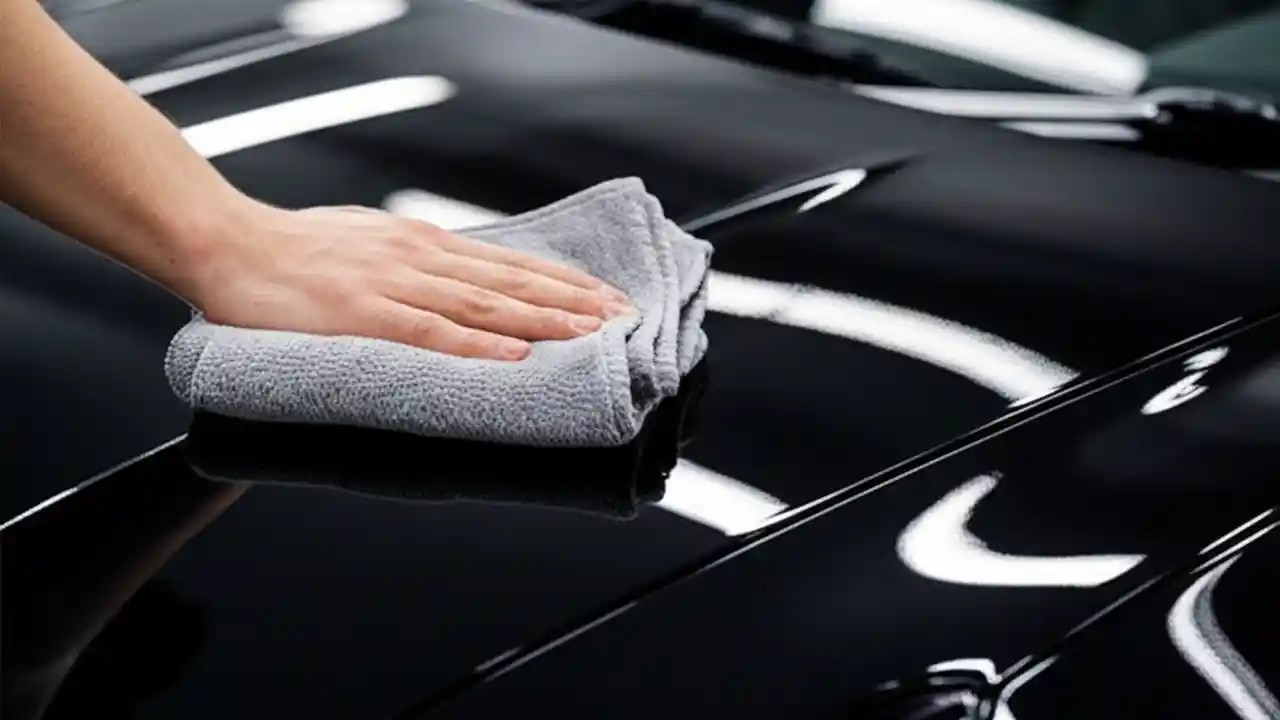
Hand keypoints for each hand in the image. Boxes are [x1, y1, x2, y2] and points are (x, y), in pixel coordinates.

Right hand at [185, 203, 632, 360]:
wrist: (226, 245)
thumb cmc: (295, 251)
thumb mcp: (370, 242)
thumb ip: (415, 263)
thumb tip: (461, 283)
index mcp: (421, 244)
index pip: (507, 264)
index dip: (561, 282)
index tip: (604, 298)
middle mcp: (418, 258)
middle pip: (510, 282)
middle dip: (572, 302)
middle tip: (622, 318)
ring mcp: (392, 285)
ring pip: (484, 305)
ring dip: (543, 321)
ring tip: (591, 335)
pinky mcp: (361, 315)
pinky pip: (430, 334)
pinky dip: (477, 346)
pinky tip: (515, 356)